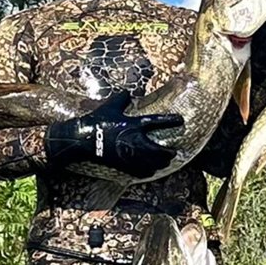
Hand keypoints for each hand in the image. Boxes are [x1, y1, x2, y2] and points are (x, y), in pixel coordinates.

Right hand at [44, 93, 182, 176]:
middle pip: (160, 151)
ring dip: (162, 163)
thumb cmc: (97, 121)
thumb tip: (128, 92)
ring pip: (153, 164)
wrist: (84, 139)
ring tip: (166, 162)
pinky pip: (141, 172)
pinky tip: (151, 171)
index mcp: (134, 125)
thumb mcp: (110, 106)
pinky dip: (149, 172)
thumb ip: (122, 98)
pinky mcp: (125, 165)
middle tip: (173, 153)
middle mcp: (136, 141)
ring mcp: (131, 155)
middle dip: (169, 153)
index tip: (181, 120)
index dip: (170, 121)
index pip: (157, 122)